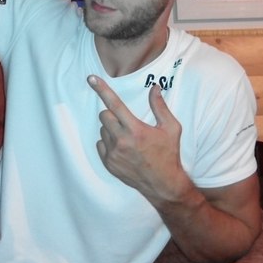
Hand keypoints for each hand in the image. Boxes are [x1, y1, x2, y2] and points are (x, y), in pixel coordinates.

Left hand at [87, 75, 185, 200]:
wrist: (163, 184)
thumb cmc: (168, 154)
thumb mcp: (171, 128)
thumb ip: (160, 106)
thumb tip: (154, 87)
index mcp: (136, 130)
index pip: (114, 104)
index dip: (102, 89)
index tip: (91, 78)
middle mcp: (122, 141)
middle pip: (104, 116)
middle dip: (113, 115)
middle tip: (127, 122)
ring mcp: (113, 154)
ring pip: (102, 130)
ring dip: (111, 129)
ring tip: (128, 139)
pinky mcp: (108, 163)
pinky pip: (100, 144)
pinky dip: (108, 143)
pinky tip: (123, 149)